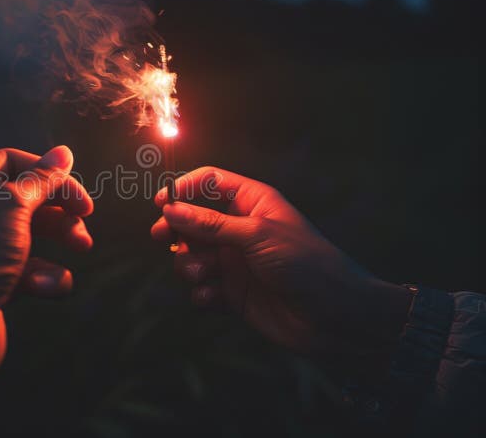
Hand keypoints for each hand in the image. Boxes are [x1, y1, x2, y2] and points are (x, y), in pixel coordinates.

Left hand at [0, 146, 92, 437]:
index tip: (81, 197)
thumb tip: (64, 152)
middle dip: (59, 210)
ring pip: (30, 233)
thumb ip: (42, 180)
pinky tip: (46, 287)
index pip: (13, 162)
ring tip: (82, 248)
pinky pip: (24, 270)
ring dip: (60, 239)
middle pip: (26, 197)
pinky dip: (43, 276)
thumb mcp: (11, 207)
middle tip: (84, 225)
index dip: (51, 175)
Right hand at [151, 167, 411, 361]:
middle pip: (193, 221)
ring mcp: (236, 262)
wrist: (335, 317)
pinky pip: (202, 289)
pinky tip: (213, 298)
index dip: (184, 189)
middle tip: (162, 237)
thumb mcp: (256, 235)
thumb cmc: (306, 263)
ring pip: (193, 257)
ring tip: (203, 275)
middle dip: (177, 230)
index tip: (162, 202)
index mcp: (252, 203)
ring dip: (190, 265)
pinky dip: (202, 293)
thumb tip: (171, 209)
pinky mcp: (233, 294)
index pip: (210, 183)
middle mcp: (240, 230)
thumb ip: (210, 223)